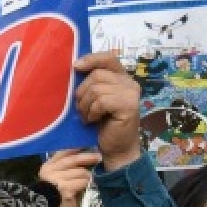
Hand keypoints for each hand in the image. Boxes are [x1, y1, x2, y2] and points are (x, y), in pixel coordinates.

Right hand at [39, 149, 100, 206]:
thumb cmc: (54, 197)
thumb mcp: (58, 178)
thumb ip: (67, 168)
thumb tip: (85, 157)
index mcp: (47, 166)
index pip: (64, 152)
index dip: (77, 148)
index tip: (88, 145)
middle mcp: (50, 170)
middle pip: (73, 159)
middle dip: (88, 157)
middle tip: (98, 157)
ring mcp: (56, 179)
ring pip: (80, 172)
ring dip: (87, 176)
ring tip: (88, 180)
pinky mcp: (65, 188)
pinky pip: (82, 182)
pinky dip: (86, 184)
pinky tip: (85, 187)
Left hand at [73, 53, 141, 170]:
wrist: (115, 148)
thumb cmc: (102, 125)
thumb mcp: (94, 100)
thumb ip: (91, 84)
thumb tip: (74, 67)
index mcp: (121, 77)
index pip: (108, 58)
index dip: (91, 59)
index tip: (75, 66)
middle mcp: (129, 82)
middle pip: (96, 75)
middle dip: (82, 93)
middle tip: (81, 109)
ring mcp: (131, 93)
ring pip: (96, 89)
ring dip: (85, 105)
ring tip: (87, 116)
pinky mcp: (129, 106)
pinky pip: (101, 101)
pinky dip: (92, 112)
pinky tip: (93, 120)